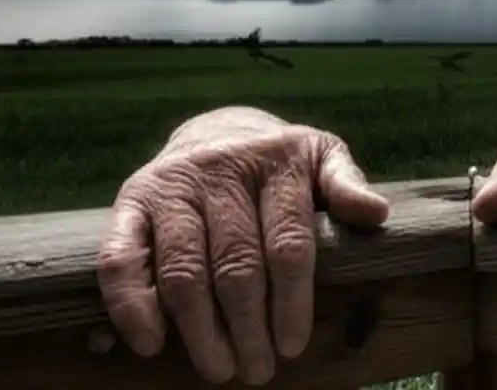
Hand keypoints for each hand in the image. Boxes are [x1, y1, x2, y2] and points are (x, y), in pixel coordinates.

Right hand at [96, 106, 389, 384]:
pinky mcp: (130, 202)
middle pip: (235, 262)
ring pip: (182, 268)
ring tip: (220, 369)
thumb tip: (375, 213)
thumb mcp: (322, 158)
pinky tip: (152, 343)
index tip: (292, 345)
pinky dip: (132, 304)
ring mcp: (170, 185)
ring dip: (198, 328)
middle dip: (247, 326)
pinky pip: (121, 258)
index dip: (290, 300)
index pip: (287, 240)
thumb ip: (345, 185)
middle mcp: (219, 169)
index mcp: (276, 160)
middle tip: (258, 371)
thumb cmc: (280, 164)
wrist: (216, 130)